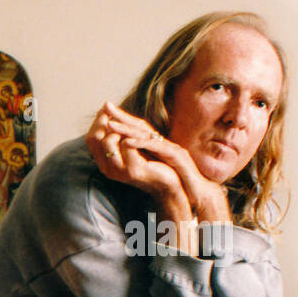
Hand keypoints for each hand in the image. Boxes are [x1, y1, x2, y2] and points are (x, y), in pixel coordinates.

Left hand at [89, 102, 231, 222]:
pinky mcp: (176, 155)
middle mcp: (163, 141)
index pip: (136, 128)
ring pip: (146, 135)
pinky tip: (128, 142)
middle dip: (122, 116)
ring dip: (127, 129)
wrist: (194, 190)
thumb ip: (143, 156)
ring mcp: (170, 147)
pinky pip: (157, 148)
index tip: (103, 111)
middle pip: (140, 125)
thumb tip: (124, 150)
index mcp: (157, 144)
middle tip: (105, 107)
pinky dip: (142, 144)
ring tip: (110, 124)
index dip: (121, 118)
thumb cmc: (175, 179)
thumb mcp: (156, 165)